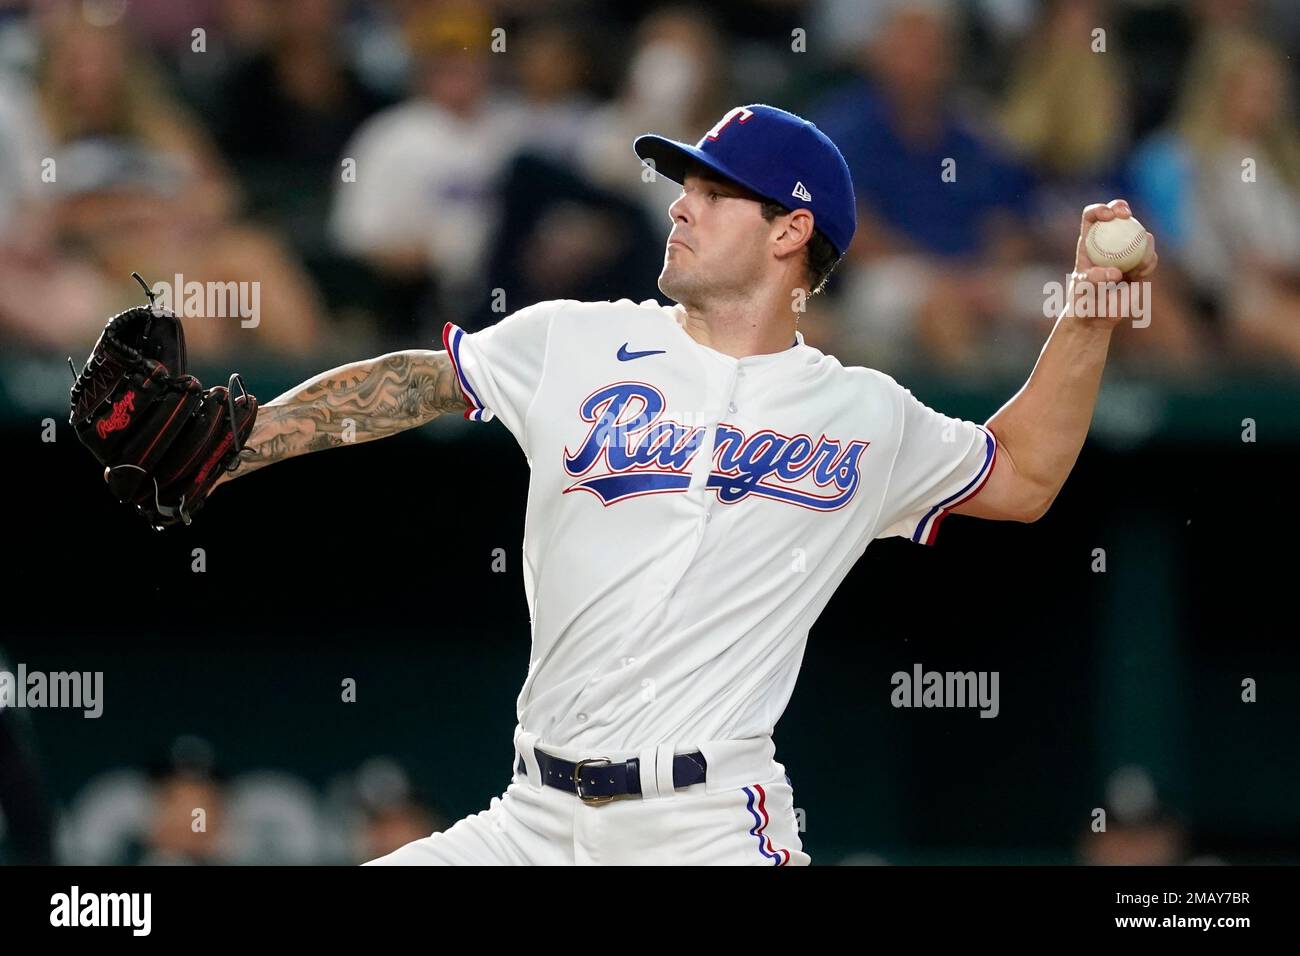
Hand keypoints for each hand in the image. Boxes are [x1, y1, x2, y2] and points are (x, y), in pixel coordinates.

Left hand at [1068, 199, 1157, 326]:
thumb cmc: (1083, 301)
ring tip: (1137, 265)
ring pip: (1139, 235)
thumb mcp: (1083, 290)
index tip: (1109, 216)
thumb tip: (1116, 271)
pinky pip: (1149, 257)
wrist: (1096, 317)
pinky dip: (1149, 261)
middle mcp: (1108, 242)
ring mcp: (1125, 252)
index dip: (1100, 210)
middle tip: (1126, 216)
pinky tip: (1141, 273)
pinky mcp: (1139, 265)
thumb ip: (1095, 280)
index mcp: (1089, 242)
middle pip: (1117, 216)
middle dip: (1122, 208)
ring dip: (1143, 241)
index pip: (1092, 217)